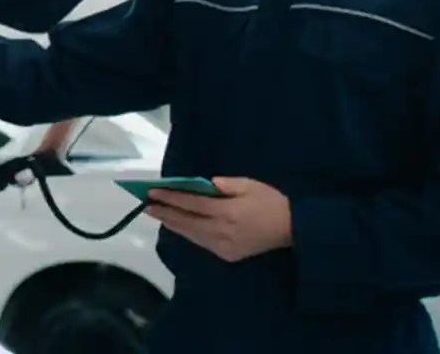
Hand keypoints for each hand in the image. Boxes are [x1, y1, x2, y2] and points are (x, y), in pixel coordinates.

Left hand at [145, 177, 291, 262]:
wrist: (294, 229)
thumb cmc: (271, 202)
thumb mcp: (249, 185)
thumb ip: (224, 184)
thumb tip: (203, 185)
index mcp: (228, 211)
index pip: (192, 204)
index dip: (171, 197)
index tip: (153, 191)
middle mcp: (222, 231)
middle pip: (187, 221)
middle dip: (165, 212)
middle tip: (146, 205)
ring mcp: (224, 246)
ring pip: (191, 235)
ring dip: (172, 224)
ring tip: (157, 214)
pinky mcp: (228, 255)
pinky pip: (202, 243)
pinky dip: (188, 233)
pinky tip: (177, 226)